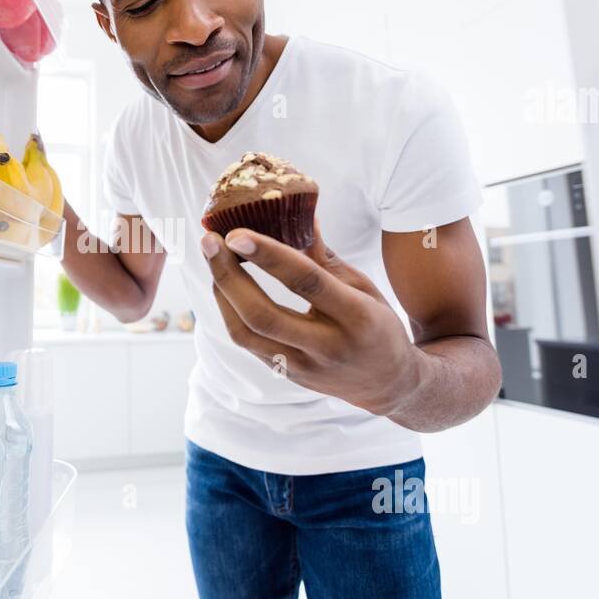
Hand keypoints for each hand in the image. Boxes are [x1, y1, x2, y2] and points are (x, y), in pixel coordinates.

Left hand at [201, 218, 424, 415]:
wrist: (388, 385)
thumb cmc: (377, 326)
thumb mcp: (363, 287)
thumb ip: (325, 257)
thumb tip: (300, 214)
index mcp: (356, 317)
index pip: (306, 282)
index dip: (268, 256)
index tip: (236, 233)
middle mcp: (328, 346)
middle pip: (264, 315)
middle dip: (229, 276)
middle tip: (210, 242)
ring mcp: (304, 366)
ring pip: (247, 334)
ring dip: (222, 294)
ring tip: (213, 259)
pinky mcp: (287, 375)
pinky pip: (248, 344)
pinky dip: (231, 312)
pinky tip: (224, 286)